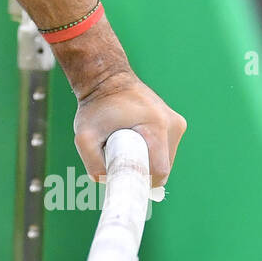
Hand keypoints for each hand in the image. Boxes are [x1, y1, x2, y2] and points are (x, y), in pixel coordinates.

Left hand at [73, 70, 186, 187]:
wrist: (107, 78)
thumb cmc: (96, 106)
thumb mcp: (84, 135)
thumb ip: (91, 163)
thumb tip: (106, 182)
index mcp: (157, 127)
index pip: (160, 170)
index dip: (143, 180)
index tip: (126, 178)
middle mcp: (173, 124)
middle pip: (164, 166)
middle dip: (143, 169)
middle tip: (120, 159)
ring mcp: (177, 123)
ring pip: (166, 159)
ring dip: (148, 161)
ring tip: (126, 146)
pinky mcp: (175, 123)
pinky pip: (165, 149)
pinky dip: (151, 152)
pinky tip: (135, 141)